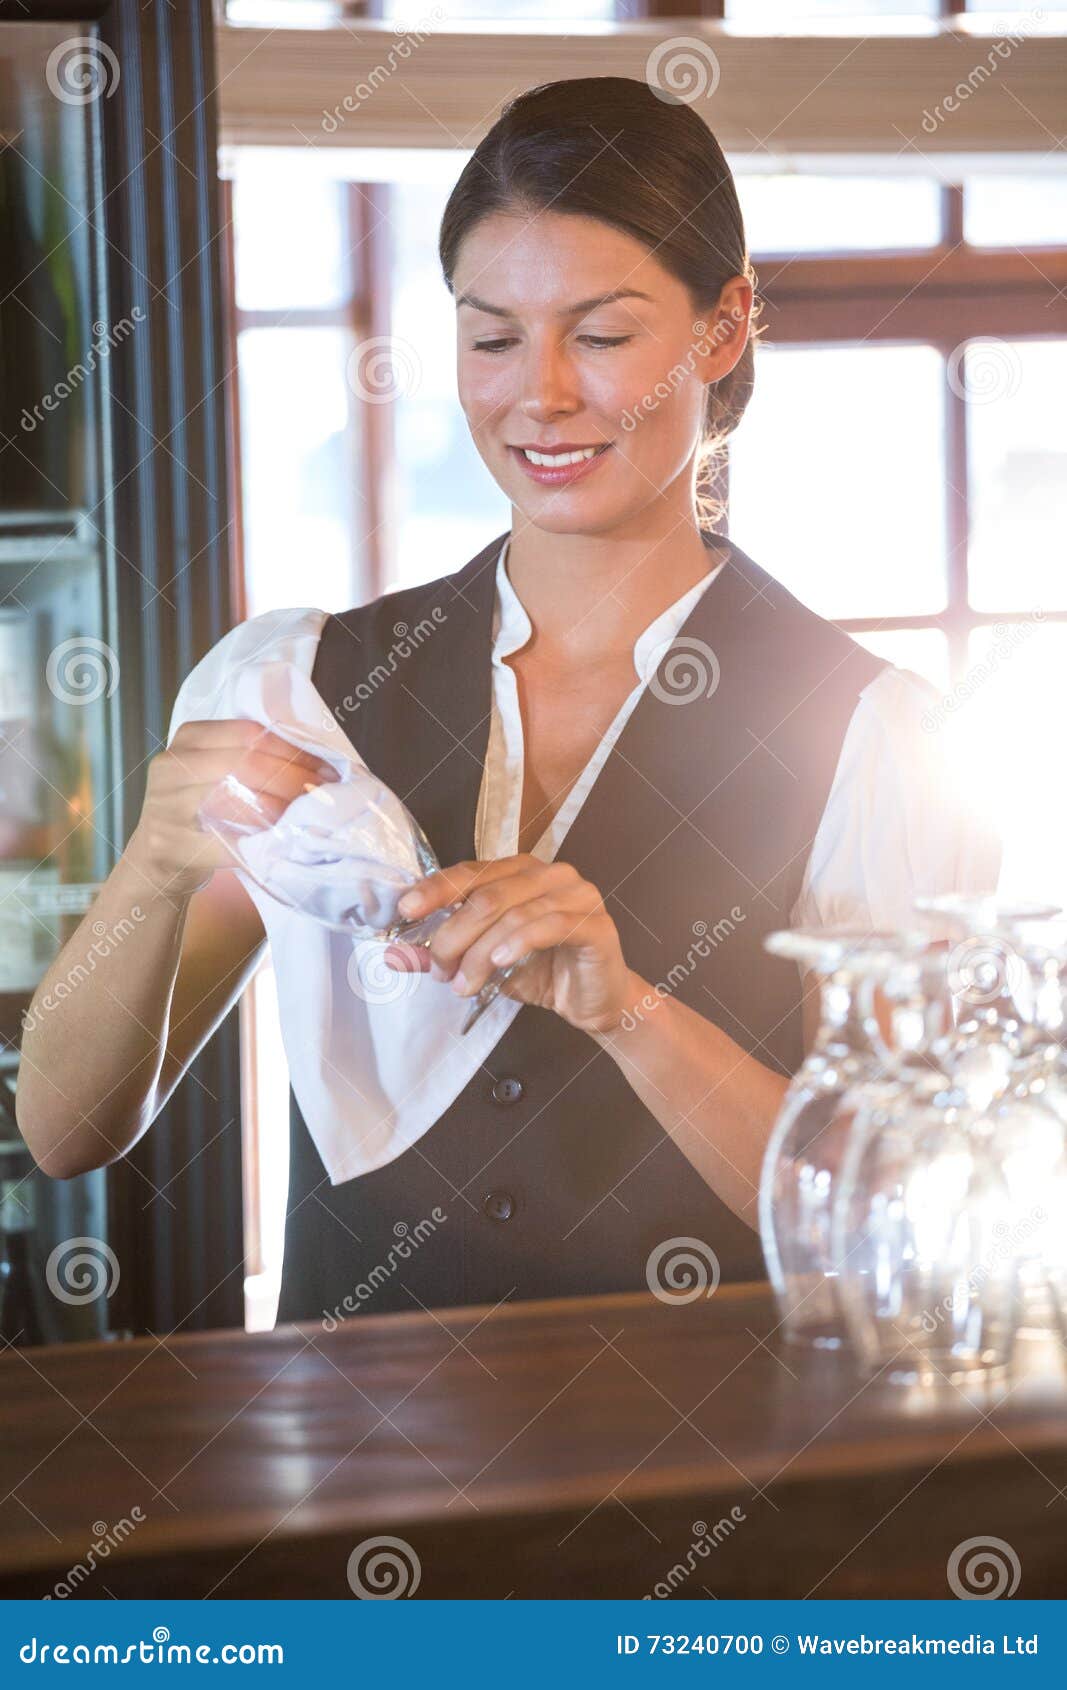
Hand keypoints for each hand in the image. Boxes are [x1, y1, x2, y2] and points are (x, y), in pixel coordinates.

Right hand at [126, 720, 337, 898]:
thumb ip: (250, 756)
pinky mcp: (171, 845)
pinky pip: (227, 841)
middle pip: (246, 763)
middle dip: (293, 779)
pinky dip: (258, 842)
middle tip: (324, 793)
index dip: (293, 750)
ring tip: (307, 815)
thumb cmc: (200, 809)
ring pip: (237, 799)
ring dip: (281, 809)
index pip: (249, 733)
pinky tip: (281, 842)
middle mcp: (171, 766)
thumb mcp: (214, 770)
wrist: (157, 858)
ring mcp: (167, 806)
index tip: (325, 767)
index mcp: (189, 738)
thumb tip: (316, 759)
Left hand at [385, 855, 630, 1034]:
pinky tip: (499, 963)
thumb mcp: (485, 962)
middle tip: (439, 971)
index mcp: (520, 872)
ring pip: (513, 915)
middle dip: (454, 936)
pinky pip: (550, 926)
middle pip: (488, 896)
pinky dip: (518, 943)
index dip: (436, 890)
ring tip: (463, 984)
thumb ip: (446, 953)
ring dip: (480, 954)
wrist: (593, 1001)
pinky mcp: (594, 923)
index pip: (470, 872)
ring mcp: (576, 895)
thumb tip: (396, 955)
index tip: (406, 911)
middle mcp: (549, 874)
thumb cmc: (541, 972)